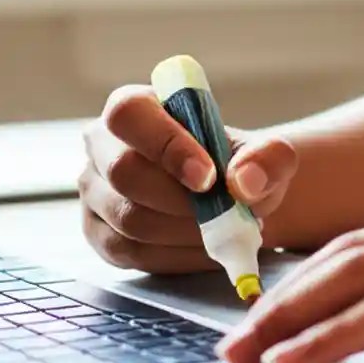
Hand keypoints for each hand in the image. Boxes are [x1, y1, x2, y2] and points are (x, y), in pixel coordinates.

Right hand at [79, 84, 297, 271]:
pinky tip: (207, 248)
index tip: (210, 176)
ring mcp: (94, 191)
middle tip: (227, 213)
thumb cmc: (240, 164)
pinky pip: (130, 252)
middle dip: (181, 200)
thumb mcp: (268, 154)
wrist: (233, 198)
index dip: (166, 145)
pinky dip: (177, 256)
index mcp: (133, 106)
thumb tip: (244, 182)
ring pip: (128, 218)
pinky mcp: (100, 233)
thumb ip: (268, 159)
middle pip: (123, 172)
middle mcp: (102, 144)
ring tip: (225, 229)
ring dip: (185, 232)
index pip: (129, 115)